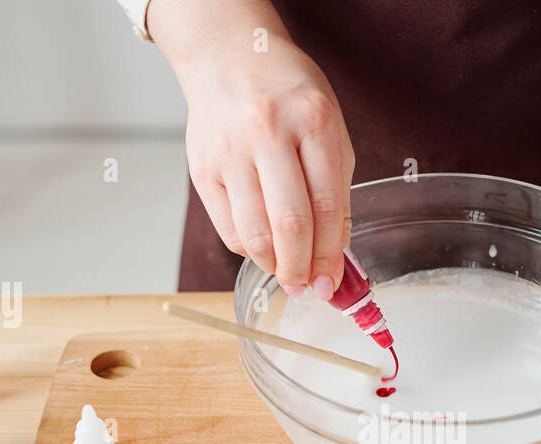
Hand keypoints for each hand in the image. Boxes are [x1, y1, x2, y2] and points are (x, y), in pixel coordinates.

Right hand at [181, 38, 354, 296]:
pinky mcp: (203, 167)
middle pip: (289, 224)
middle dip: (302, 269)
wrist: (231, 57)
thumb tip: (337, 255)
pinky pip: (228, 228)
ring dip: (274, 266)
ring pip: (254, 233)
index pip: (326, 206)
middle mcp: (267, 132)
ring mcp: (230, 151)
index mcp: (312, 120)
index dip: (331, 255)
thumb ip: (336, 192)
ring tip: (287, 272)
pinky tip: (263, 247)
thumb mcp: (330, 130)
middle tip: (308, 289)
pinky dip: (249, 249)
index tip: (333, 284)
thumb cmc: (289, 96)